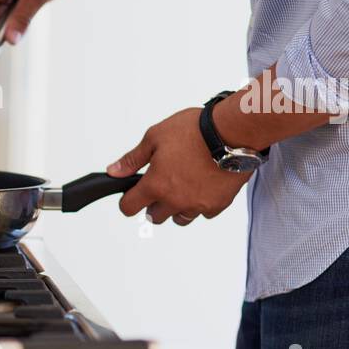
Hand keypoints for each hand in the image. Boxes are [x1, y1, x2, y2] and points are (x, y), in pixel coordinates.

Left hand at [107, 107, 249, 225]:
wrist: (234, 131)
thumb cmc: (196, 130)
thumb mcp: (155, 137)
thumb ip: (132, 159)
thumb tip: (114, 171)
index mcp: (156, 185)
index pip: (129, 208)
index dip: (127, 201)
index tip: (131, 195)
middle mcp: (175, 200)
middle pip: (154, 217)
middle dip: (154, 204)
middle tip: (161, 185)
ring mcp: (197, 205)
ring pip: (180, 218)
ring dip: (177, 207)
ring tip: (184, 185)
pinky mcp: (218, 205)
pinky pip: (204, 213)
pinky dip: (201, 204)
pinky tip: (203, 185)